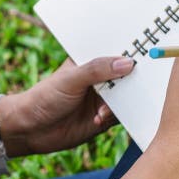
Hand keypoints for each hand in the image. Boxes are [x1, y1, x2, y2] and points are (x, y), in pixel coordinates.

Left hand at [0, 56, 134, 155]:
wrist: (30, 131)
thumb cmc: (44, 97)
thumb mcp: (70, 79)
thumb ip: (97, 70)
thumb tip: (127, 63)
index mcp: (91, 60)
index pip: (116, 51)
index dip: (131, 49)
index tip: (148, 47)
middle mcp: (101, 78)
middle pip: (127, 74)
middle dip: (135, 76)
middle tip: (145, 76)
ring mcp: (105, 98)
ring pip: (128, 95)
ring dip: (126, 99)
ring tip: (111, 103)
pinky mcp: (106, 118)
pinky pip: (122, 115)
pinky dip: (118, 116)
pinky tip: (99, 119)